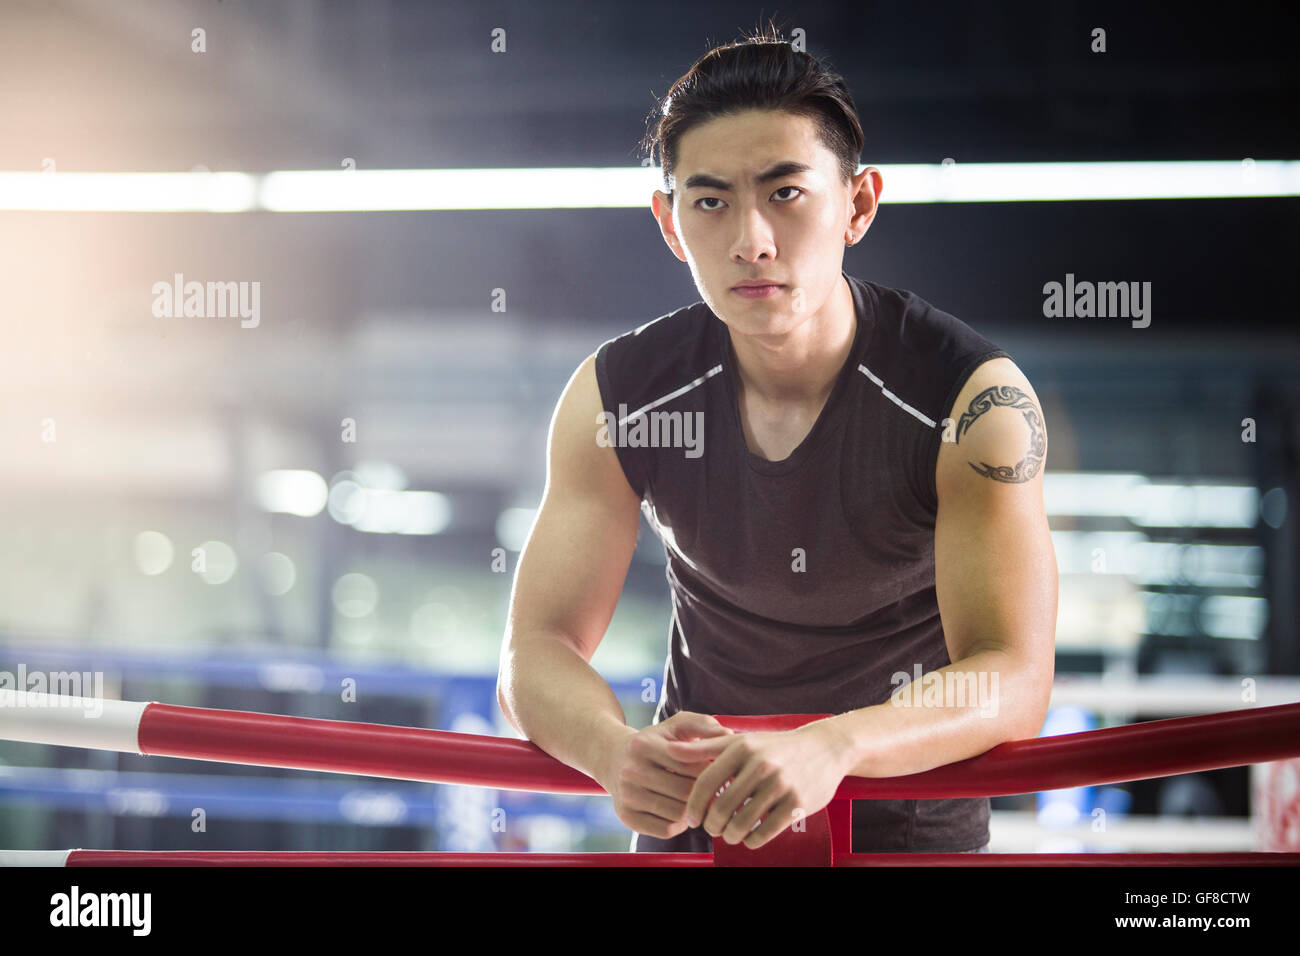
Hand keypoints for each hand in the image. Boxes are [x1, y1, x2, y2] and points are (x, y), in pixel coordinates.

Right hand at [598, 712, 735, 839]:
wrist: (614, 758)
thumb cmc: (655, 742)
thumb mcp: (675, 726)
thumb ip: (703, 724)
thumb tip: (729, 733)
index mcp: (644, 745)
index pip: (691, 766)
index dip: (710, 771)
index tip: (717, 771)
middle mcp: (631, 771)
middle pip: (686, 792)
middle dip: (704, 792)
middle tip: (713, 790)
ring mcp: (627, 796)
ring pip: (678, 814)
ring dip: (693, 810)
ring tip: (697, 799)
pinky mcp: (627, 817)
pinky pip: (666, 830)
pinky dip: (679, 824)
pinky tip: (680, 810)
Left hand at [665, 723, 847, 848]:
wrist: (824, 748)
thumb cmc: (774, 747)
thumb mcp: (739, 741)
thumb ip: (703, 747)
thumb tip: (669, 750)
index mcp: (741, 748)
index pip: (705, 782)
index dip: (694, 806)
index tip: (691, 820)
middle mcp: (760, 764)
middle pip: (721, 807)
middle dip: (712, 825)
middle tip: (712, 829)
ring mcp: (780, 784)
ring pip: (742, 823)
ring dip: (731, 836)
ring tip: (730, 834)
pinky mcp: (797, 803)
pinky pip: (765, 832)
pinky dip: (752, 841)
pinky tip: (749, 838)